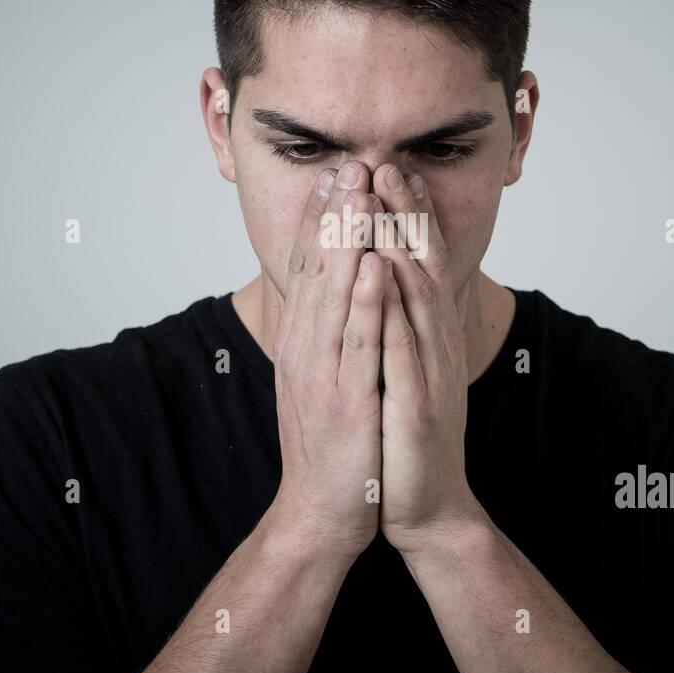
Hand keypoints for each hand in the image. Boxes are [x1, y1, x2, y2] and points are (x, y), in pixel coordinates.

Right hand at [270, 160, 389, 561]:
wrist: (322, 510)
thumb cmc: (331, 441)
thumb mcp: (322, 374)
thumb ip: (326, 330)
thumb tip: (336, 286)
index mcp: (302, 339)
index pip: (308, 266)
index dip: (320, 217)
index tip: (335, 171)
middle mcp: (304, 347)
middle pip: (316, 268)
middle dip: (333, 212)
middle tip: (348, 162)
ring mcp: (322, 372)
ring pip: (332, 295)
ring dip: (345, 241)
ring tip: (358, 193)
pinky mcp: (346, 399)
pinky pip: (356, 344)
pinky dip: (363, 303)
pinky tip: (372, 266)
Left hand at [369, 164, 482, 552]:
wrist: (424, 505)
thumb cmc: (410, 437)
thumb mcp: (412, 371)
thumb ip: (409, 327)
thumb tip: (399, 281)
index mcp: (429, 336)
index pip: (419, 263)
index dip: (408, 214)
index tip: (390, 167)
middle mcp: (434, 346)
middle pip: (421, 266)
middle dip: (403, 211)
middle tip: (385, 160)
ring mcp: (428, 373)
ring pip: (413, 295)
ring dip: (398, 241)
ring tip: (382, 195)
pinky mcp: (417, 404)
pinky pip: (401, 346)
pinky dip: (390, 305)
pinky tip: (378, 269)